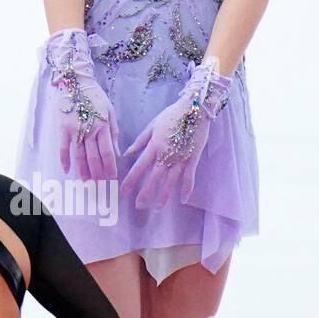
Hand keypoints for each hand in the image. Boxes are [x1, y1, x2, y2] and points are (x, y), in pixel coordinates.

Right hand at [44, 28, 119, 179]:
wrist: (75, 81)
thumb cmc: (94, 95)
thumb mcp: (109, 110)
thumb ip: (113, 132)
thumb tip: (117, 151)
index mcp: (103, 126)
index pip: (108, 153)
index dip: (110, 168)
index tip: (112, 178)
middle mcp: (90, 131)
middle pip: (94, 158)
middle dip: (97, 174)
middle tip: (99, 185)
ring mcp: (75, 131)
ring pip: (79, 157)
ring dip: (83, 171)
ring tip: (86, 182)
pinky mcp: (62, 129)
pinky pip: (63, 148)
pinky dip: (65, 160)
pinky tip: (67, 170)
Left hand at [120, 58, 231, 209]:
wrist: (195, 108)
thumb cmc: (172, 115)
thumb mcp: (153, 125)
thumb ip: (140, 141)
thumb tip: (127, 153)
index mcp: (154, 146)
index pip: (139, 167)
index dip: (130, 181)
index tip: (123, 192)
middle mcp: (166, 155)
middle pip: (153, 179)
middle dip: (145, 194)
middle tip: (138, 207)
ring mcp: (180, 159)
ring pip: (170, 182)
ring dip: (163, 196)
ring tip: (157, 208)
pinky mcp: (192, 159)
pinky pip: (189, 177)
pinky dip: (186, 189)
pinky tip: (183, 200)